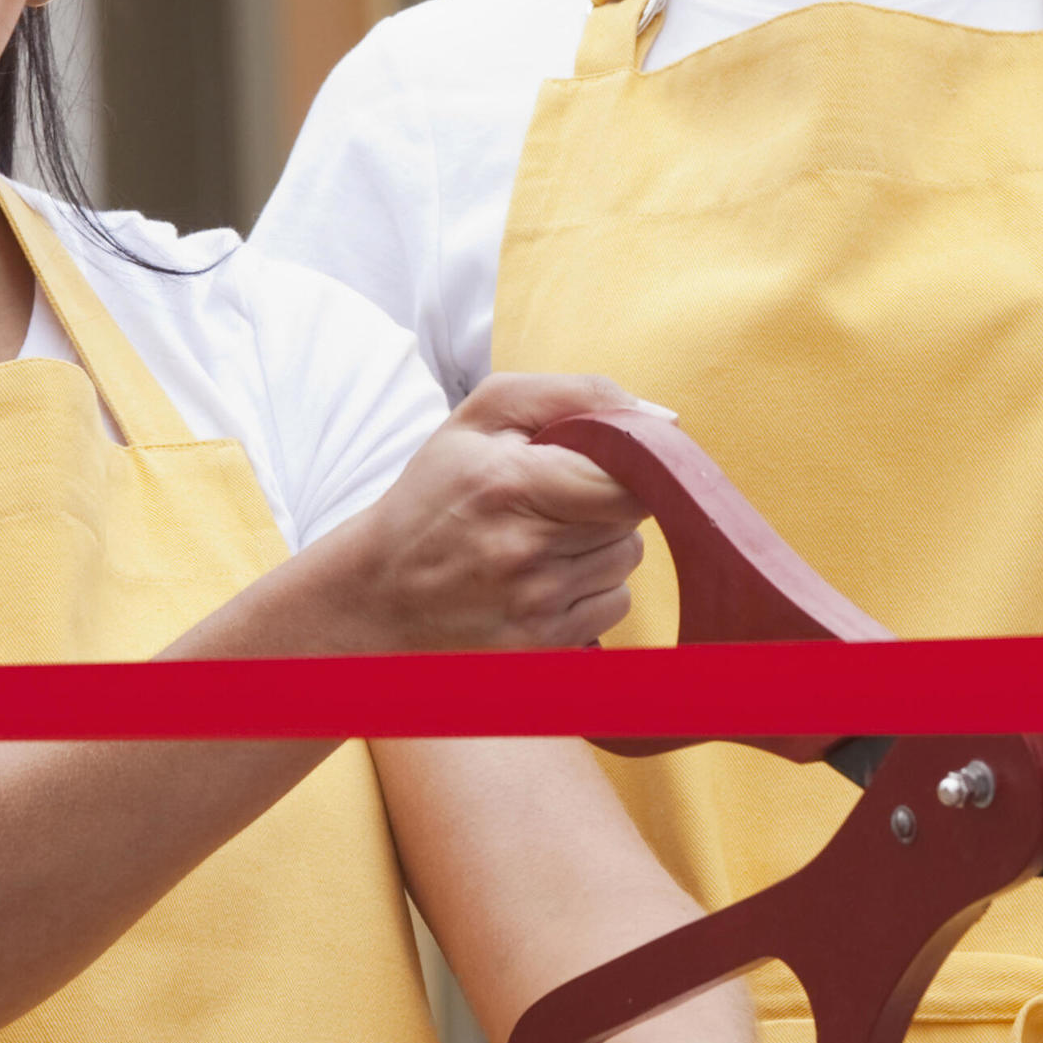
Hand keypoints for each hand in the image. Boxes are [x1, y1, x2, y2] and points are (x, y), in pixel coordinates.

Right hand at [324, 374, 649, 650]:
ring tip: (539, 540)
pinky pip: (614, 605)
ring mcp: (534, 606)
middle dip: (604, 501)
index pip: (628, 478)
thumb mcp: (483, 416)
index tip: (605, 463)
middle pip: (630, 517)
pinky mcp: (542, 647)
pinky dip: (590, 589)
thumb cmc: (434, 496)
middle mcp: (525, 550)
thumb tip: (666, 418)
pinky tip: (541, 580)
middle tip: (552, 500)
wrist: (376, 596)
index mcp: (511, 483)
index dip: (632, 466)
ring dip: (598, 545)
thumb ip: (576, 395)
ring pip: (626, 560)